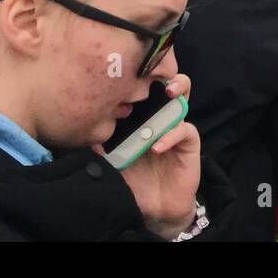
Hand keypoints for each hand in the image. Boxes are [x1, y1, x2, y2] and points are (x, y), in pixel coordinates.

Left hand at [115, 74, 201, 238]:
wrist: (154, 208)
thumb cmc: (133, 181)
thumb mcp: (113, 162)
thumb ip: (103, 147)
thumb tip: (89, 135)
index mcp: (141, 118)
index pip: (142, 89)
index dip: (139, 75)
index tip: (128, 70)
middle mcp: (160, 117)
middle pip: (166, 83)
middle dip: (163, 72)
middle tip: (154, 72)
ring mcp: (176, 127)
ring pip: (182, 98)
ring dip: (178, 89)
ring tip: (169, 93)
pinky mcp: (189, 143)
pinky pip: (184, 130)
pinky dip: (170, 136)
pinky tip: (156, 147)